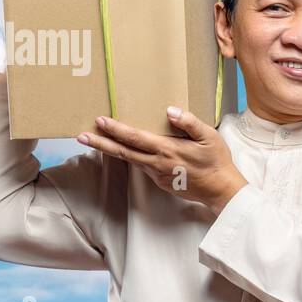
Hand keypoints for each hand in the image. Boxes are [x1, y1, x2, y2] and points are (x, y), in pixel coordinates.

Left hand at [77, 108, 248, 215]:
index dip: (115, 129)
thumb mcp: (209, 136)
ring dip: (112, 150)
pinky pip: (142, 166)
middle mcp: (157, 163)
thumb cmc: (217, 161)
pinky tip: (128, 151)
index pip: (135, 138)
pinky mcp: (160, 181)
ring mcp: (157, 174)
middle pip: (123, 152)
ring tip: (97, 141)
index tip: (99, 121)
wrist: (221, 190)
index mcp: (167, 149)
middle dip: (100, 143)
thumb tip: (170, 110)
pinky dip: (131, 157)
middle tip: (80, 136)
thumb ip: (190, 122)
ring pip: (130, 160)